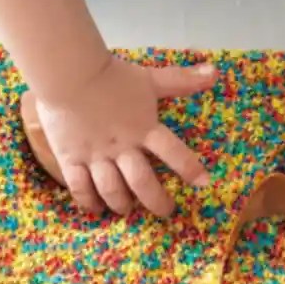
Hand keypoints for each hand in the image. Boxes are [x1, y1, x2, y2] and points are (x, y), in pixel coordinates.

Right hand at [32, 57, 216, 217]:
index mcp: (144, 129)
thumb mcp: (149, 78)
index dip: (189, 169)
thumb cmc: (111, 76)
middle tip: (165, 211)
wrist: (68, 74)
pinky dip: (89, 201)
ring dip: (122, 204)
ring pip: (112, 190)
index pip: (173, 153)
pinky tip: (95, 208)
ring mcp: (96, 156)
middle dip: (156, 202)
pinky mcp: (71, 159)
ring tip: (126, 210)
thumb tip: (216, 72)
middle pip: (143, 184)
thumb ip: (181, 80)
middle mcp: (123, 148)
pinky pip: (80, 188)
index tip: (203, 183)